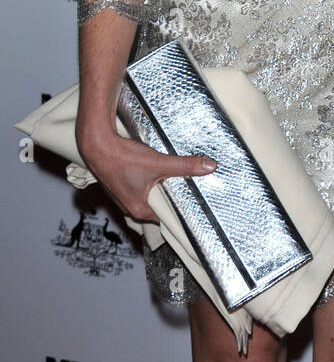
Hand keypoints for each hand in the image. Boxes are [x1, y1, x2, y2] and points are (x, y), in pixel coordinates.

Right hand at [76, 128, 215, 224]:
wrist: (96, 145)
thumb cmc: (122, 158)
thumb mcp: (159, 163)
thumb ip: (185, 166)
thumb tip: (209, 167)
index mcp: (139, 209)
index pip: (166, 217)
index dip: (181, 209)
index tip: (195, 203)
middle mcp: (129, 206)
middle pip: (158, 206)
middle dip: (172, 196)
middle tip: (189, 188)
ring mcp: (122, 195)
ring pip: (148, 195)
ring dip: (159, 187)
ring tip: (173, 178)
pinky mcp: (119, 183)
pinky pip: (139, 187)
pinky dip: (149, 181)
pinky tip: (154, 171)